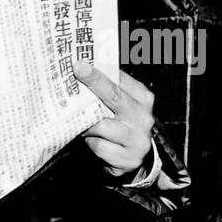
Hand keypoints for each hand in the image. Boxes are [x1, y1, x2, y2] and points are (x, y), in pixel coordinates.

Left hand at [73, 60, 155, 176]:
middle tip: (78, 70)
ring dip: (86, 124)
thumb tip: (82, 70)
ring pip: (103, 125)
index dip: (100, 71)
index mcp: (142, 98)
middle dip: (95, 82)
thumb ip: (109, 91)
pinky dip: (91, 143)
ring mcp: (137, 138)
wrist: (135, 158)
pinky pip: (100, 147)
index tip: (81, 63)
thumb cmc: (121, 126)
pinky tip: (89, 141)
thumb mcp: (121, 106)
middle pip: (115, 97)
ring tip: (78, 123)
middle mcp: (143, 116)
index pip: (120, 80)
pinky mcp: (128, 158)